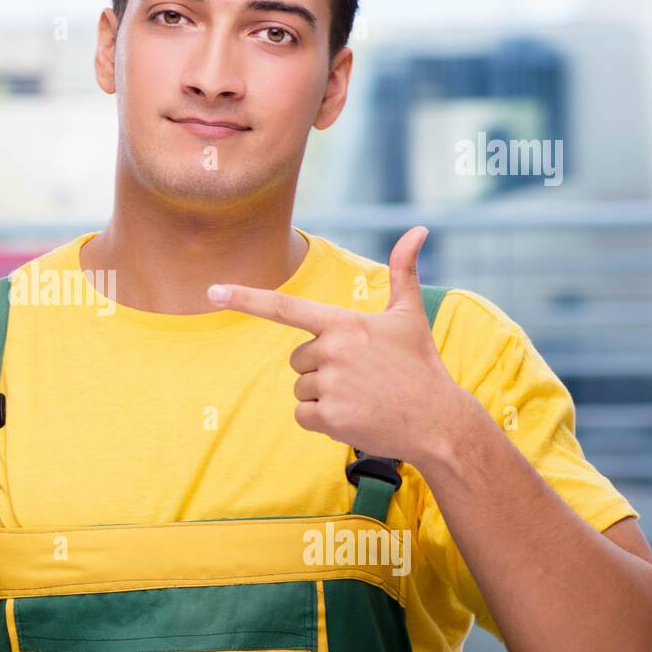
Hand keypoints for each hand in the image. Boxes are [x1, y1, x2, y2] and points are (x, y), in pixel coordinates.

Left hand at [206, 226, 469, 464]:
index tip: (212, 290)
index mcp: (343, 323)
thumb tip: (419, 229)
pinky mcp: (329, 417)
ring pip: (300, 389)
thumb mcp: (410, 315)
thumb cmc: (421, 366)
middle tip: (360, 376)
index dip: (245, 297)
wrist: (440, 422)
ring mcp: (330, 385)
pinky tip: (354, 417)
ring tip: (361, 397)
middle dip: (321, 369)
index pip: (284, 307)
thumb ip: (403, 271)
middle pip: (297, 360)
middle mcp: (332, 351)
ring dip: (323, 396)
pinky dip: (322, 421)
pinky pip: (302, 416)